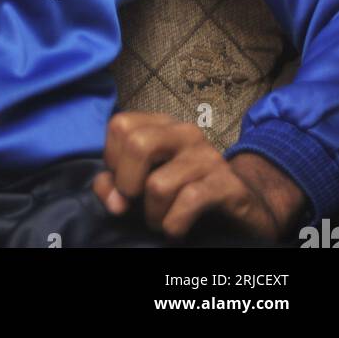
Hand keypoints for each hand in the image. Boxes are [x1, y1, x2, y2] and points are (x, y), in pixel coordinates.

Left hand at [91, 111, 307, 241]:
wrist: (245, 207)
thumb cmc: (186, 193)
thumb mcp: (146, 185)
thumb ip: (117, 184)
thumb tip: (110, 196)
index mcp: (162, 126)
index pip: (120, 125)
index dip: (112, 160)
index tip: (123, 185)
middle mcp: (184, 133)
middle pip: (137, 143)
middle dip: (127, 184)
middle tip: (135, 205)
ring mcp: (207, 156)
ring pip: (158, 184)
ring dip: (152, 215)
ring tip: (160, 222)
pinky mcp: (226, 184)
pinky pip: (189, 202)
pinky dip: (173, 225)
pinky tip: (175, 231)